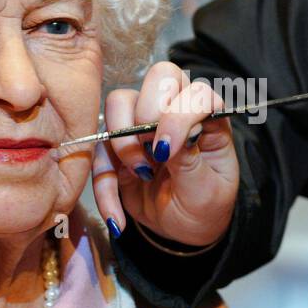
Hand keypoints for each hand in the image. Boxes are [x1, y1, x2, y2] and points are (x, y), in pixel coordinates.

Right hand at [91, 62, 238, 247]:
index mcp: (208, 118)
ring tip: (141, 175)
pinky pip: (99, 149)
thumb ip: (190, 162)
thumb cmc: (205, 205)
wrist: (182, 230)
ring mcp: (144, 123)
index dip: (179, 114)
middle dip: (148, 112)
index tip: (167, 151)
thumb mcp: (205, 191)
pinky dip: (104, 185)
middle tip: (152, 153)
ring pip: (120, 101)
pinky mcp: (117, 145)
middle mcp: (176, 110)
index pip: (197, 92)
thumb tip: (170, 137)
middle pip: (160, 77)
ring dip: (123, 141)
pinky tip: (118, 217)